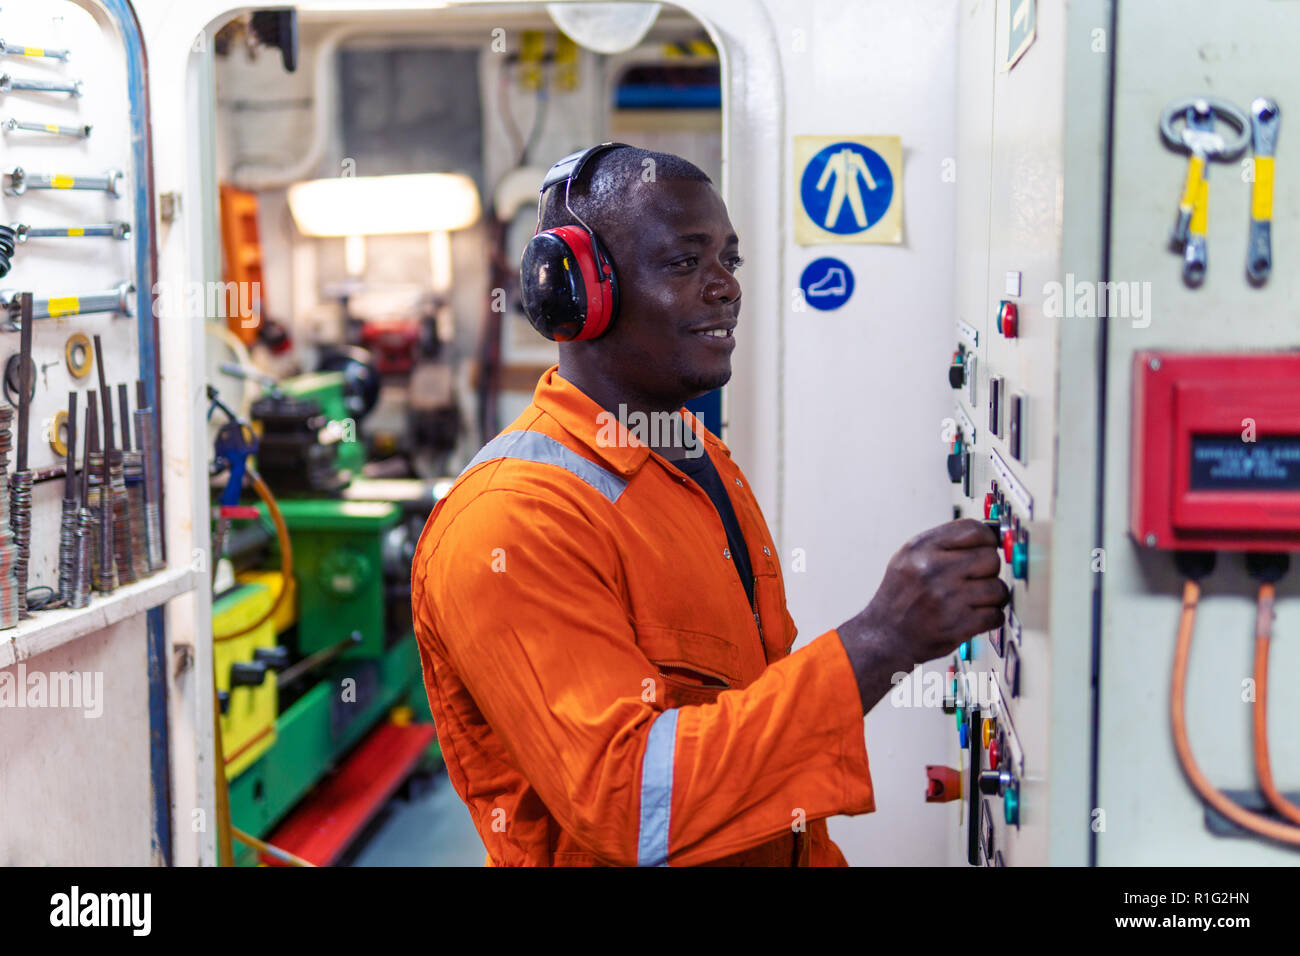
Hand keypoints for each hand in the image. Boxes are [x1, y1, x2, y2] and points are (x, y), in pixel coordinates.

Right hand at [852, 519, 1007, 668]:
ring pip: (998, 589)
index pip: (974, 530)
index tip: (986, 549)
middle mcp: (932, 570)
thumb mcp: (908, 558)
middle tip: (974, 580)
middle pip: (990, 559)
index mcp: (920, 548)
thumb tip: (990, 536)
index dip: (987, 540)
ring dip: (991, 597)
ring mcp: (946, 598)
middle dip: (987, 571)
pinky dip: (990, 618)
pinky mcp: (958, 625)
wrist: (884, 636)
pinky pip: (996, 615)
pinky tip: (972, 617)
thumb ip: (943, 544)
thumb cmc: (899, 597)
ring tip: (972, 601)